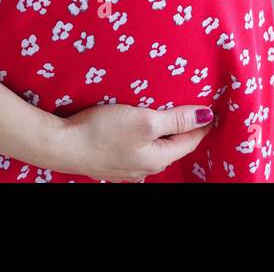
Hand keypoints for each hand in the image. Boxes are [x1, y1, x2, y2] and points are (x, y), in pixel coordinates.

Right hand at [44, 103, 214, 182]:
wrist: (61, 145)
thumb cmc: (103, 131)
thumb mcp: (145, 120)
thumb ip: (176, 119)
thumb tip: (206, 116)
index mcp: (158, 159)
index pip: (190, 140)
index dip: (202, 122)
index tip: (212, 106)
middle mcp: (146, 168)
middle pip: (173, 144)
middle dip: (184, 127)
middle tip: (192, 105)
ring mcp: (127, 167)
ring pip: (154, 147)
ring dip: (163, 131)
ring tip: (167, 112)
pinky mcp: (112, 161)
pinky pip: (137, 147)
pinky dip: (144, 135)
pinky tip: (138, 125)